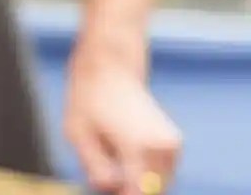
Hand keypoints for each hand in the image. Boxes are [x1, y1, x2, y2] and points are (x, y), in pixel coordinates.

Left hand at [65, 43, 180, 193]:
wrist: (111, 70)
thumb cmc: (88, 101)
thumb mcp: (78, 134)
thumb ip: (95, 167)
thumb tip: (111, 189)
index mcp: (140, 146)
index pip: (138, 193)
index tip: (108, 186)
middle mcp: (163, 147)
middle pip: (149, 191)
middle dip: (128, 189)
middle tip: (104, 170)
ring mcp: (173, 146)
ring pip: (157, 184)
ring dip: (136, 181)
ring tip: (111, 155)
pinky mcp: (174, 144)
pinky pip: (161, 173)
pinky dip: (144, 171)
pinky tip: (122, 150)